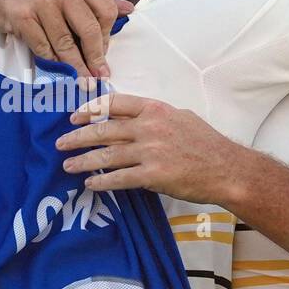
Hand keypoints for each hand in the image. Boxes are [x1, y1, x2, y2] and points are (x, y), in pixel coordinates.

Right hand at [0, 0, 133, 77]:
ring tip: (82, 81)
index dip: (107, 37)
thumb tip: (130, 9)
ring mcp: (41, 1)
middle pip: (90, 30)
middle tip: (98, 76)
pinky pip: (43, 47)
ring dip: (75, 66)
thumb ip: (98, 0)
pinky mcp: (22, 17)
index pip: (106, 12)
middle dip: (95, 58)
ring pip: (66, 43)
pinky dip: (51, 61)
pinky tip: (56, 68)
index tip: (102, 53)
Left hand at [56, 93, 234, 201]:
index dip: (90, 109)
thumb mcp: (180, 117)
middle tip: (60, 143)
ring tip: (68, 166)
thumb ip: (154, 116)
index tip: (74, 116)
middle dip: (77, 137)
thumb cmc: (206, 144)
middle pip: (103, 129)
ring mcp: (150, 151)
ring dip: (83, 162)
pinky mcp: (153, 175)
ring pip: (106, 155)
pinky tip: (91, 185)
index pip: (114, 104)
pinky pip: (119, 179)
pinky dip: (102, 182)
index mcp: (155, 109)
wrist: (227, 169)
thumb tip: (131, 118)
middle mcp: (149, 127)